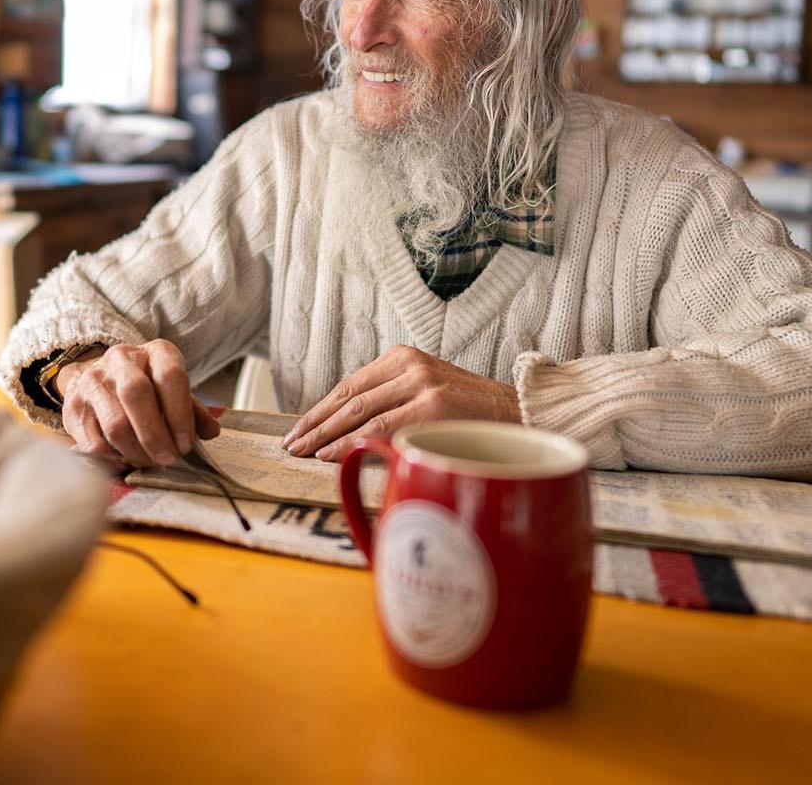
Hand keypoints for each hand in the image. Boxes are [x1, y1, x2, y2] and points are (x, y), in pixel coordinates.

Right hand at [58, 339, 219, 466]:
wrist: (100, 377)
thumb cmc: (148, 387)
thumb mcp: (173, 392)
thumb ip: (193, 411)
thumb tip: (212, 432)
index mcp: (154, 351)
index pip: (170, 375)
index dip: (180, 413)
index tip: (186, 444)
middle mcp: (121, 359)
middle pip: (135, 395)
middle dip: (155, 435)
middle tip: (168, 460)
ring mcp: (93, 380)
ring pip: (114, 422)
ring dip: (136, 451)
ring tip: (149, 463)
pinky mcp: (74, 405)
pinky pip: (93, 441)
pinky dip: (112, 459)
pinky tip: (126, 462)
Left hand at [281, 345, 520, 461]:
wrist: (520, 414)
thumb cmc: (469, 411)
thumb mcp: (427, 390)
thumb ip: (391, 399)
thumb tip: (343, 429)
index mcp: (403, 357)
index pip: (349, 385)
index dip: (318, 410)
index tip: (297, 429)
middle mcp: (409, 366)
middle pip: (348, 398)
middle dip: (314, 424)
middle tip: (290, 445)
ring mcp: (421, 386)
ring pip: (359, 413)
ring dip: (325, 436)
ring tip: (303, 453)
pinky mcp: (432, 409)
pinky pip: (381, 428)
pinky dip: (351, 442)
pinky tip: (331, 454)